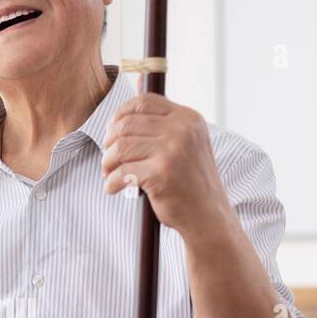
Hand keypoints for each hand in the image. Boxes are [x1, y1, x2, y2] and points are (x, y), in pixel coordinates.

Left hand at [100, 92, 232, 236]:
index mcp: (188, 118)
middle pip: (127, 123)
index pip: (144, 101)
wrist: (208, 216)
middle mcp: (183, 130)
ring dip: (108, 162)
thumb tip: (127, 106)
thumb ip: (164, 125)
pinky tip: (113, 188)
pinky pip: (123, 172)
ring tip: (109, 174)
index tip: (112, 131)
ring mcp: (173, 150)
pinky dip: (112, 182)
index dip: (121, 113)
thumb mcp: (187, 144)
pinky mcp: (162, 173)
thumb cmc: (191, 182)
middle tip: (108, 159)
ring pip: (121, 147)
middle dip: (109, 142)